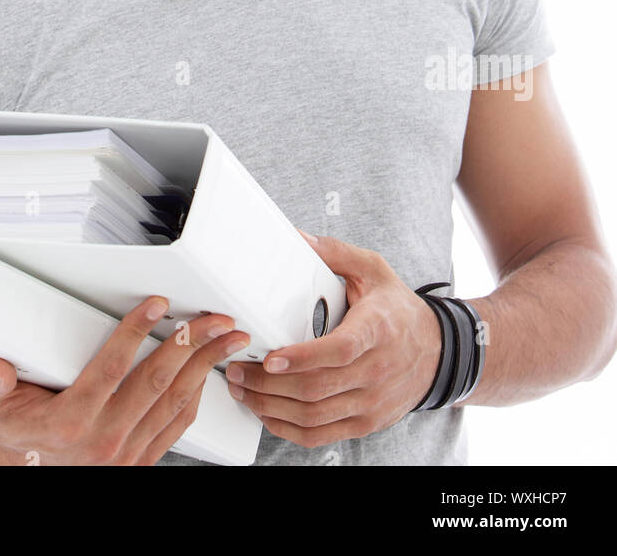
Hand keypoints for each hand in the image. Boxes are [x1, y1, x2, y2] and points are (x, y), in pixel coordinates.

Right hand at [0, 296, 248, 465]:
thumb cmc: (12, 428)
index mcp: (72, 421)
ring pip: (175, 403)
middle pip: (157, 382)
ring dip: (205, 367)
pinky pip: (177, 427)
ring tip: (227, 340)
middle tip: (215, 318)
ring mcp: (126, 453)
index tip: (157, 304)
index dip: (136, 331)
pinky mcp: (140, 461)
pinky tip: (206, 374)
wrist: (21, 465)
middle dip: (192, 345)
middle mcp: (104, 439)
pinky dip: (196, 397)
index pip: (113, 367)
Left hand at [224, 232, 442, 447]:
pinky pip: (321, 436)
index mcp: (377, 329)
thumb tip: (297, 238)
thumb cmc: (398, 309)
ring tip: (244, 391)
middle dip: (269, 384)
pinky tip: (268, 413)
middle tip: (238, 371)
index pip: (340, 350)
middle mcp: (376, 370)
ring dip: (272, 408)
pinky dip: (289, 429)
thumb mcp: (373, 270)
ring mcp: (372, 402)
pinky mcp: (366, 423)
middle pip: (318, 388)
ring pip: (315, 416)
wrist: (437, 351)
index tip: (271, 357)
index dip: (304, 357)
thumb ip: (335, 253)